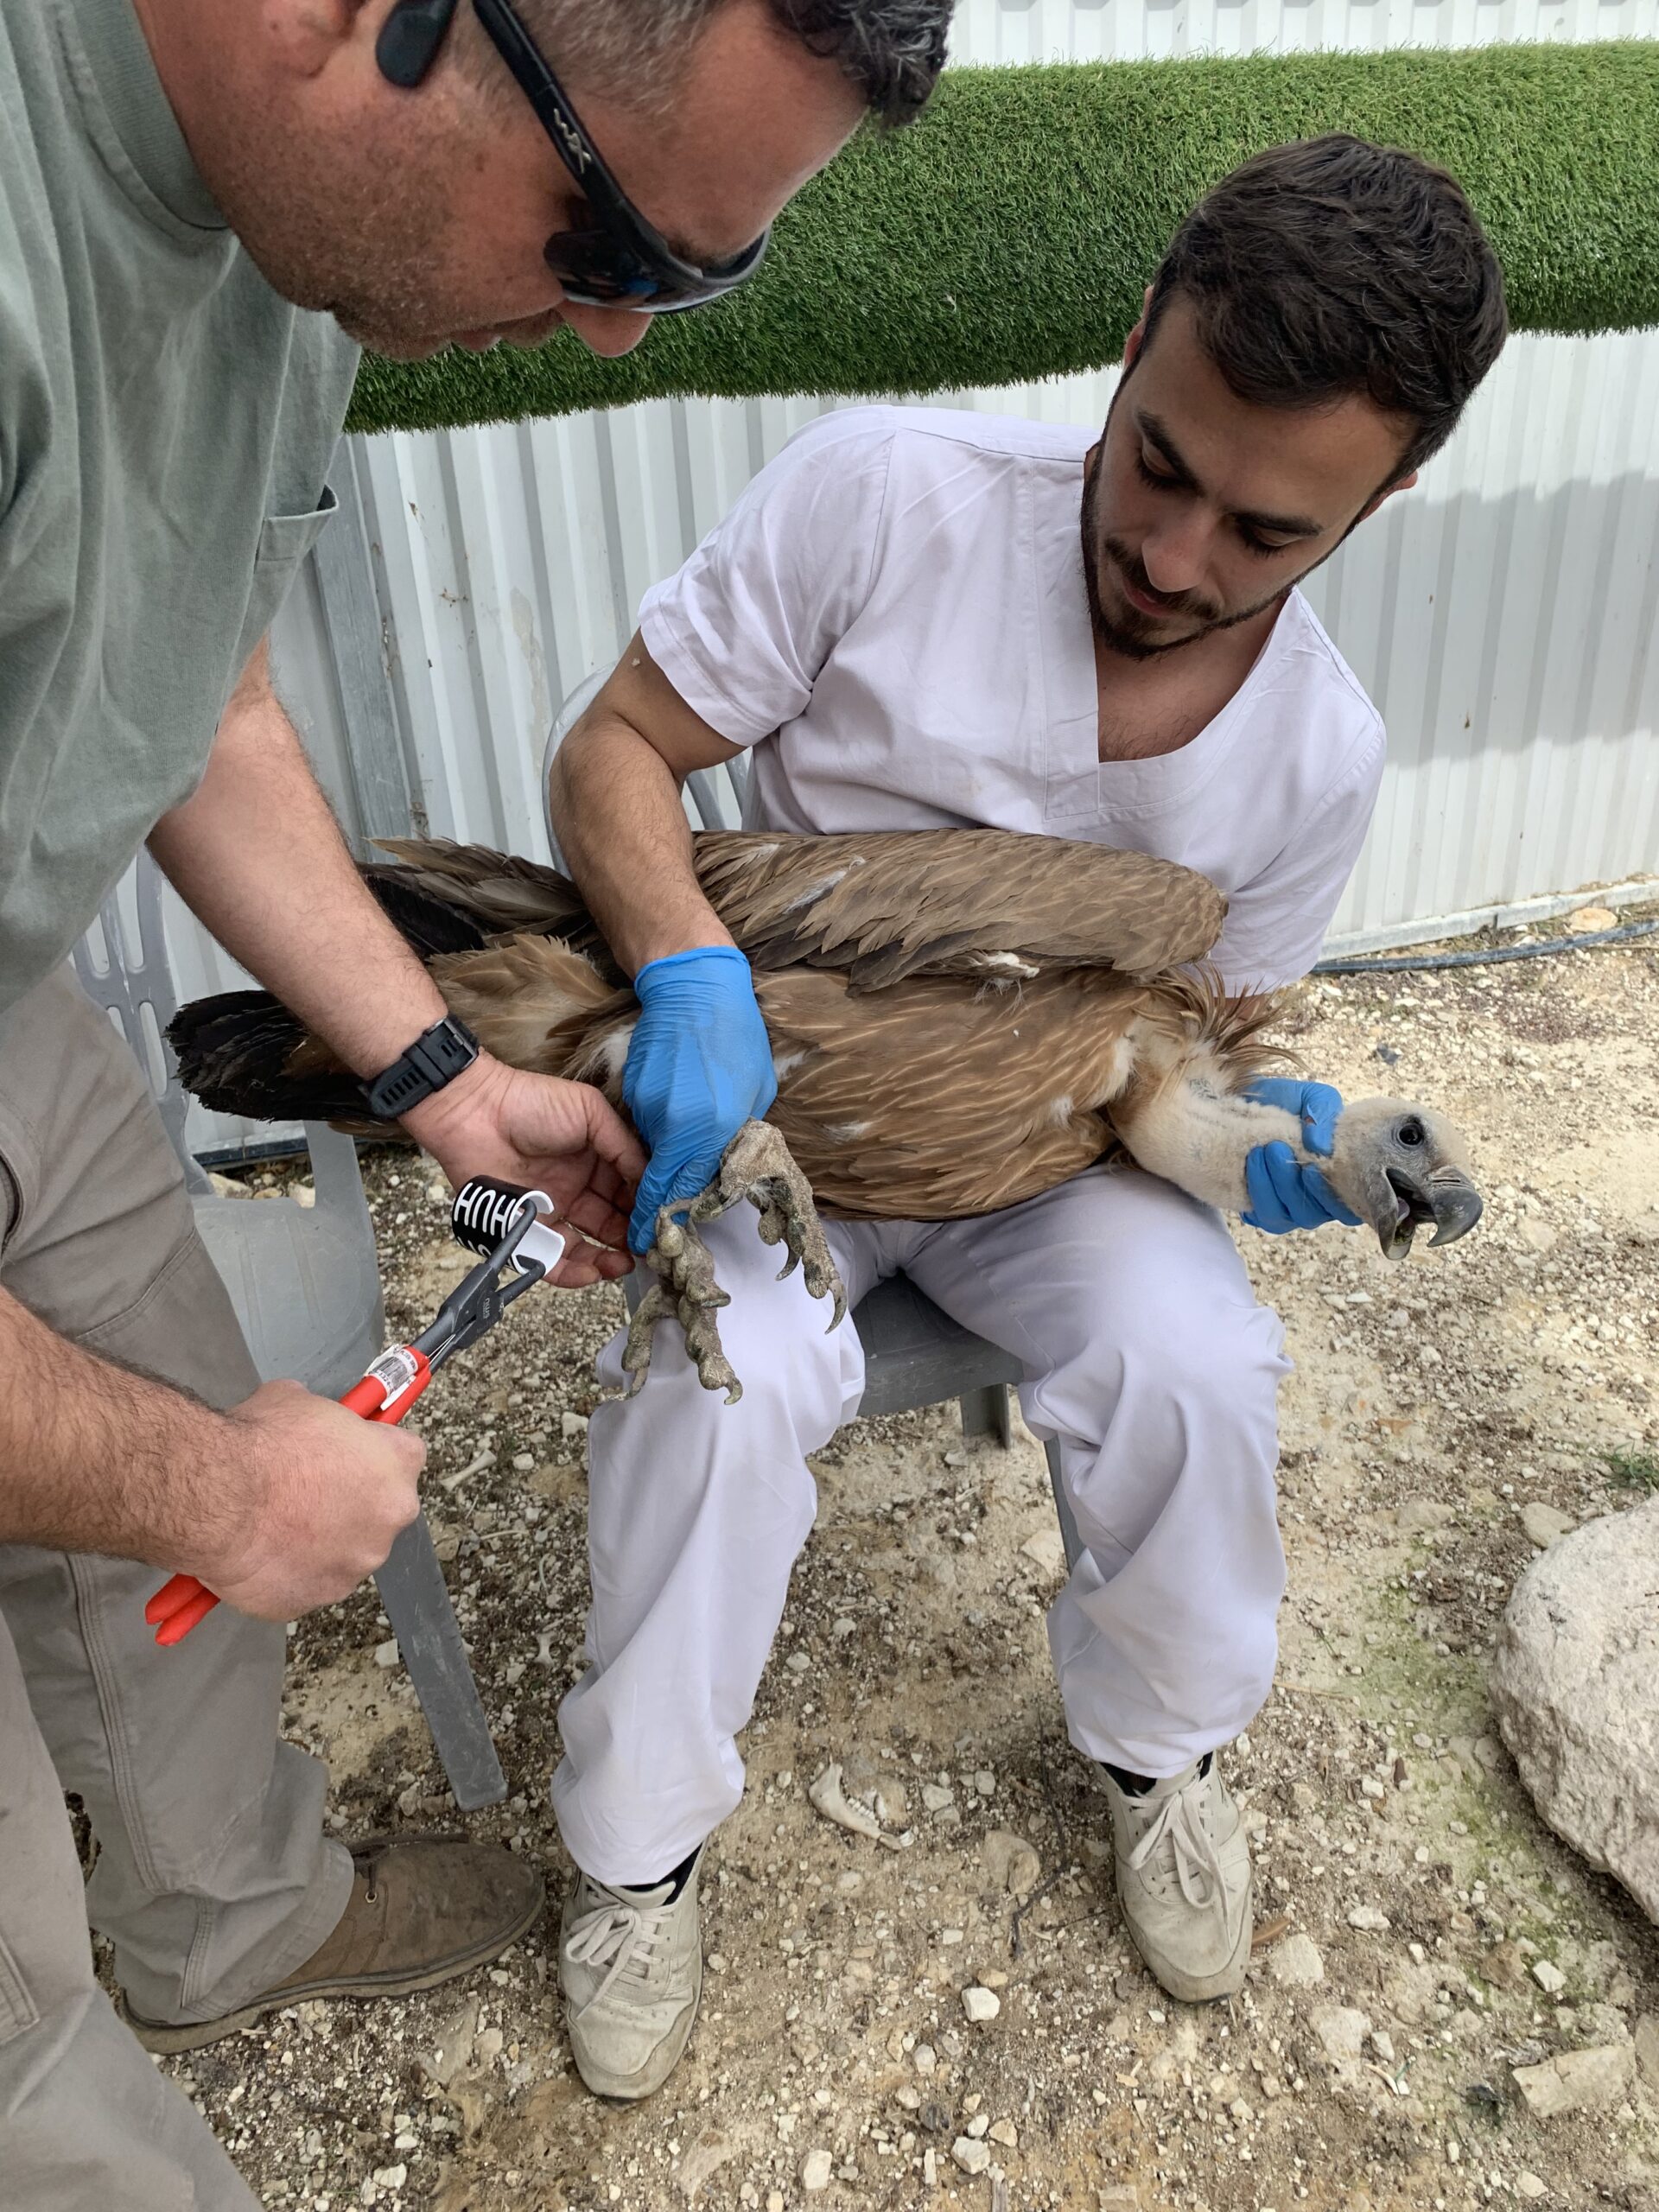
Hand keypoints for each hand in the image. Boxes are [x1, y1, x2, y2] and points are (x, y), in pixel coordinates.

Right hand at [192, 1380, 423, 1619]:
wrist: (221, 1495)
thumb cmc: (264, 1441)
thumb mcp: (297, 1401)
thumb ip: (322, 1419)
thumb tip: (308, 1424)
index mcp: (396, 1464)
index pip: (405, 1455)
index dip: (372, 1453)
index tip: (347, 1454)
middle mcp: (390, 1518)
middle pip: (380, 1510)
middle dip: (351, 1504)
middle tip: (305, 1495)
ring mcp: (356, 1565)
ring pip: (345, 1553)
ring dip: (320, 1544)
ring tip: (274, 1527)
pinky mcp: (318, 1598)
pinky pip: (307, 1584)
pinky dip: (287, 1574)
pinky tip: (259, 1555)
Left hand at [401, 1055, 645, 1285]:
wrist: (476, 1114)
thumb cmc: (534, 1104)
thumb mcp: (591, 1113)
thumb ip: (624, 1146)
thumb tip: (652, 1183)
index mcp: (598, 1160)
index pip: (632, 1190)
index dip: (649, 1206)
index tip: (667, 1220)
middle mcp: (580, 1189)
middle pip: (615, 1222)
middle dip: (635, 1237)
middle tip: (653, 1248)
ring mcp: (554, 1212)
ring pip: (589, 1246)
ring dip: (611, 1259)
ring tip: (628, 1263)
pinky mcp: (527, 1231)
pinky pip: (553, 1260)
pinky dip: (576, 1271)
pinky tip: (597, 1271)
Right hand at [622, 945, 777, 1253]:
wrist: (695, 986)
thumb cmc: (737, 1036)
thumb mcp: (755, 1094)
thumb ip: (736, 1136)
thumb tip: (724, 1165)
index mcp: (708, 1131)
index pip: (678, 1193)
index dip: (666, 1221)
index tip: (657, 1242)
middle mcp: (674, 1126)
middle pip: (661, 1179)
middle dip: (659, 1203)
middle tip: (661, 1218)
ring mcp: (648, 1107)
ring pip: (652, 1151)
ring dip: (663, 1158)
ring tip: (682, 1144)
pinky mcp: (634, 1089)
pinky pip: (645, 1123)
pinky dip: (657, 1127)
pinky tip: (674, 1108)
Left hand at [1240, 1078, 1361, 1234]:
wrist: (1249, 1098)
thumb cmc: (1289, 1103)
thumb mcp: (1314, 1096)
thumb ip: (1324, 1111)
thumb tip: (1319, 1145)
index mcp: (1339, 1180)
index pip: (1347, 1211)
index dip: (1332, 1198)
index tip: (1311, 1168)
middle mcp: (1315, 1202)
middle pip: (1309, 1215)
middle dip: (1290, 1183)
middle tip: (1275, 1148)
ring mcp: (1286, 1209)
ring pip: (1280, 1218)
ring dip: (1268, 1186)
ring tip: (1258, 1152)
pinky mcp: (1257, 1208)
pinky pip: (1257, 1216)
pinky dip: (1253, 1193)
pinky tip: (1248, 1167)